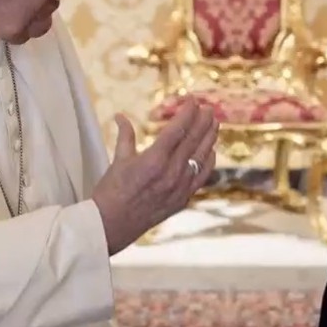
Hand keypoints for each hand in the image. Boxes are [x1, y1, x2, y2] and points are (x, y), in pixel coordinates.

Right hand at [91, 98, 217, 254]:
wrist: (111, 226)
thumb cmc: (111, 192)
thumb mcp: (117, 160)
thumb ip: (125, 136)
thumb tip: (121, 116)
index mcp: (154, 159)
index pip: (178, 129)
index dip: (188, 112)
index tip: (192, 100)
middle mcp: (171, 172)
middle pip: (194, 140)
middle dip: (203, 121)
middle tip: (208, 107)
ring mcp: (180, 187)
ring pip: (202, 157)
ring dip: (210, 138)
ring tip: (215, 123)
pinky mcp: (182, 199)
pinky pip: (201, 176)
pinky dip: (208, 162)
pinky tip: (212, 151)